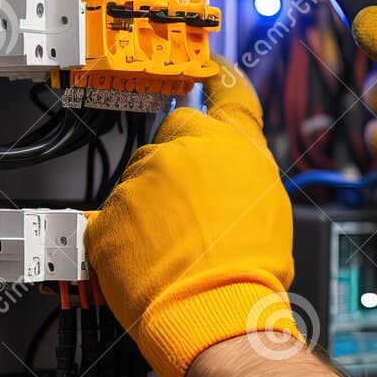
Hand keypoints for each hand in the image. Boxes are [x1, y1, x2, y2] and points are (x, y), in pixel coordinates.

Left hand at [87, 61, 300, 376]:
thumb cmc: (250, 268)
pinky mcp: (106, 214)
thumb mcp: (269, 203)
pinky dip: (123, 240)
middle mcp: (183, 148)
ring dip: (148, 209)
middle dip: (176, 173)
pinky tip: (148, 262)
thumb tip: (228, 167)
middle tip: (194, 217)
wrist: (214, 310)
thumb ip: (243, 169)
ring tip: (174, 250)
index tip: (209, 67)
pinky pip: (109, 220)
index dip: (217, 75)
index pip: (226, 92)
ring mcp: (140, 179)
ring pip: (137, 184)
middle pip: (170, 145)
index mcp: (232, 143)